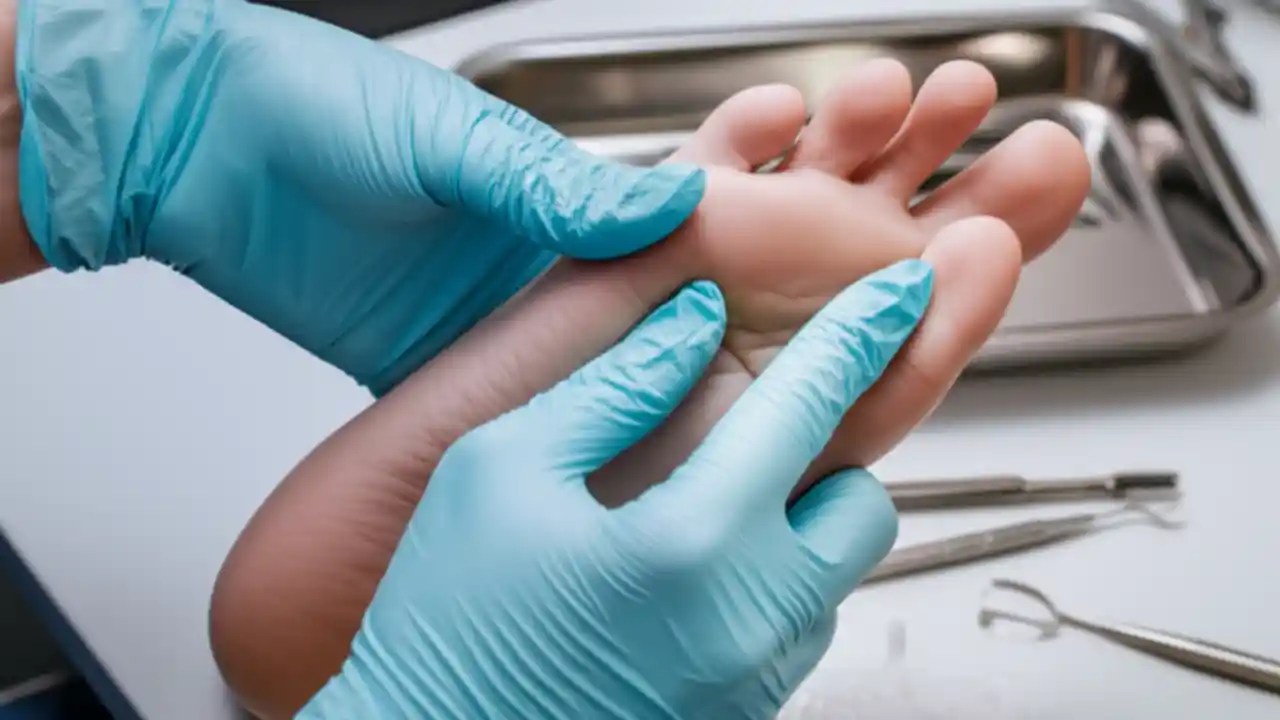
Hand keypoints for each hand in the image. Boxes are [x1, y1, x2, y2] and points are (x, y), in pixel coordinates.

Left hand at [13, 0, 702, 393]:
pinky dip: (541, 435)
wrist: (191, 148)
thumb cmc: (310, 101)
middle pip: (638, 311)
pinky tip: (584, 462)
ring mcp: (484, 318)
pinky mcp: (430, 368)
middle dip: (701, 340)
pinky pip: (500, 411)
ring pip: (579, 371)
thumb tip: (668, 197)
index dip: (734, 252)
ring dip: (629, 400)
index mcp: (551, 186)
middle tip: (767, 376)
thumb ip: (552, 180)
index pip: (670, 227)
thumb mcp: (448, 135)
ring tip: (696, 437)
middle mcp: (531, 256)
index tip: (794, 282)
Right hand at [299, 259, 932, 718]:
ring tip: (699, 518)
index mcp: (691, 542)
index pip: (810, 409)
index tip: (898, 294)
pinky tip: (684, 583)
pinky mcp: (742, 716)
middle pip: (864, 505)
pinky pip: (795, 631)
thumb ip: (613, 388)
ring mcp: (753, 681)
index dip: (859, 334)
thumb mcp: (498, 472)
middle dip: (827, 458)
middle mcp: (748, 622)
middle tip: (752, 441)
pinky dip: (768, 589)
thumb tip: (690, 327)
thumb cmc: (445, 628)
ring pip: (836, 574)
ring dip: (796, 528)